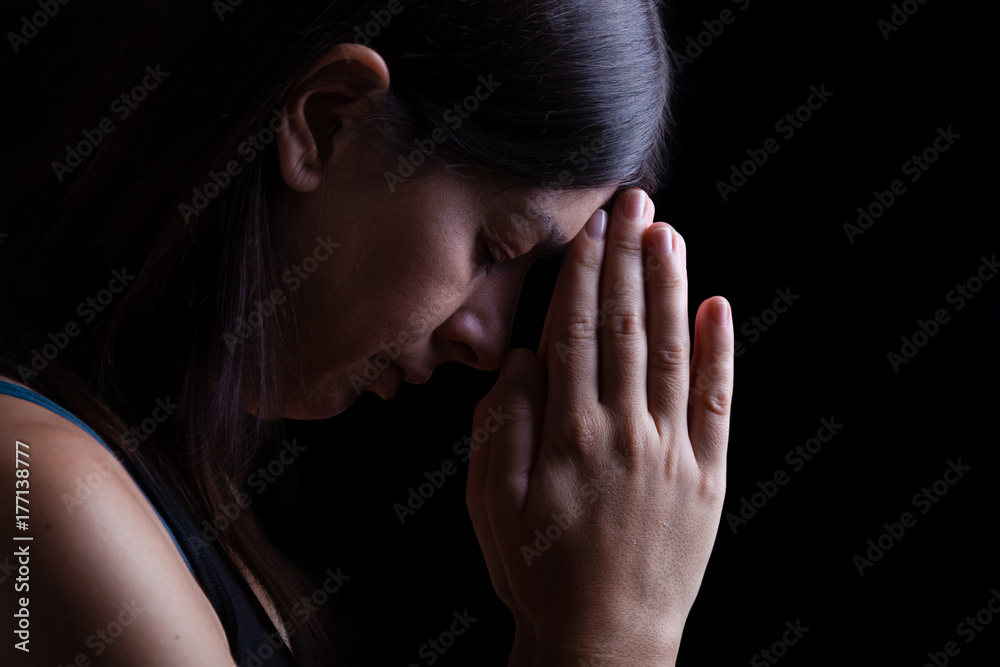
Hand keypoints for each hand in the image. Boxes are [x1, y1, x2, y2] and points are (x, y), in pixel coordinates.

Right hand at [465, 188, 733, 665]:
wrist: (603, 640)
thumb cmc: (537, 573)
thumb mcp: (489, 502)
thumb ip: (500, 425)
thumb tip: (523, 361)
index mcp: (565, 433)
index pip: (576, 331)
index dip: (584, 273)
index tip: (591, 227)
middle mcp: (622, 430)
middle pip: (627, 326)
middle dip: (628, 257)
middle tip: (634, 202)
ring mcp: (670, 451)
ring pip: (673, 350)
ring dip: (671, 286)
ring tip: (668, 233)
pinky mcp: (706, 477)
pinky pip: (718, 403)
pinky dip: (720, 352)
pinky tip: (718, 306)